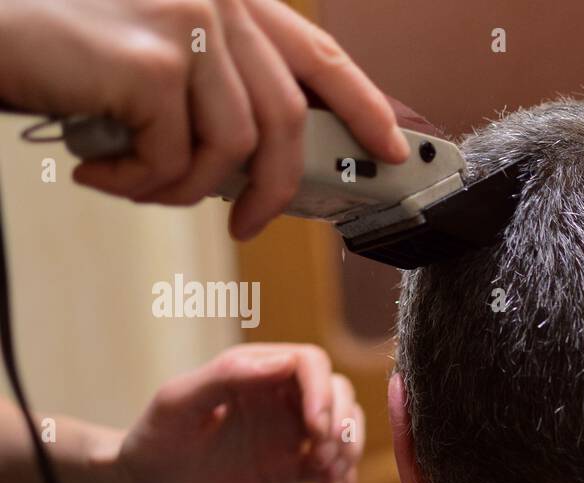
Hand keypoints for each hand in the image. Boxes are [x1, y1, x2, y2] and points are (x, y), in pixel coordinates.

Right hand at [0, 0, 408, 238]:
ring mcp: (186, 24)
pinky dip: (140, 183)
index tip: (394, 148)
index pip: (317, 55)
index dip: (364, 106)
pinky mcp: (153, 62)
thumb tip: (270, 162)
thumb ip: (215, 89)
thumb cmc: (57, 49)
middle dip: (276, 188)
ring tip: (133, 182)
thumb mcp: (152, 59)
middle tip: (250, 226)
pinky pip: (179, 159)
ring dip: (185, 188)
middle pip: (288, 118)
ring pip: (234, 148)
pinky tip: (97, 168)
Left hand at [106, 343, 364, 482]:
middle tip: (323, 456)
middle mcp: (276, 398)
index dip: (323, 391)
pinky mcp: (290, 468)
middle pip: (337, 393)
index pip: (310, 364)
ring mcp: (286, 434)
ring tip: (329, 476)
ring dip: (349, 449)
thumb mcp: (178, 404)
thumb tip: (281, 363)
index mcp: (253, 373)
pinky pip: (332, 466)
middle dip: (342, 422)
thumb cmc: (151, 442)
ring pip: (343, 427)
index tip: (316, 428)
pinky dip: (343, 477)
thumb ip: (226, 376)